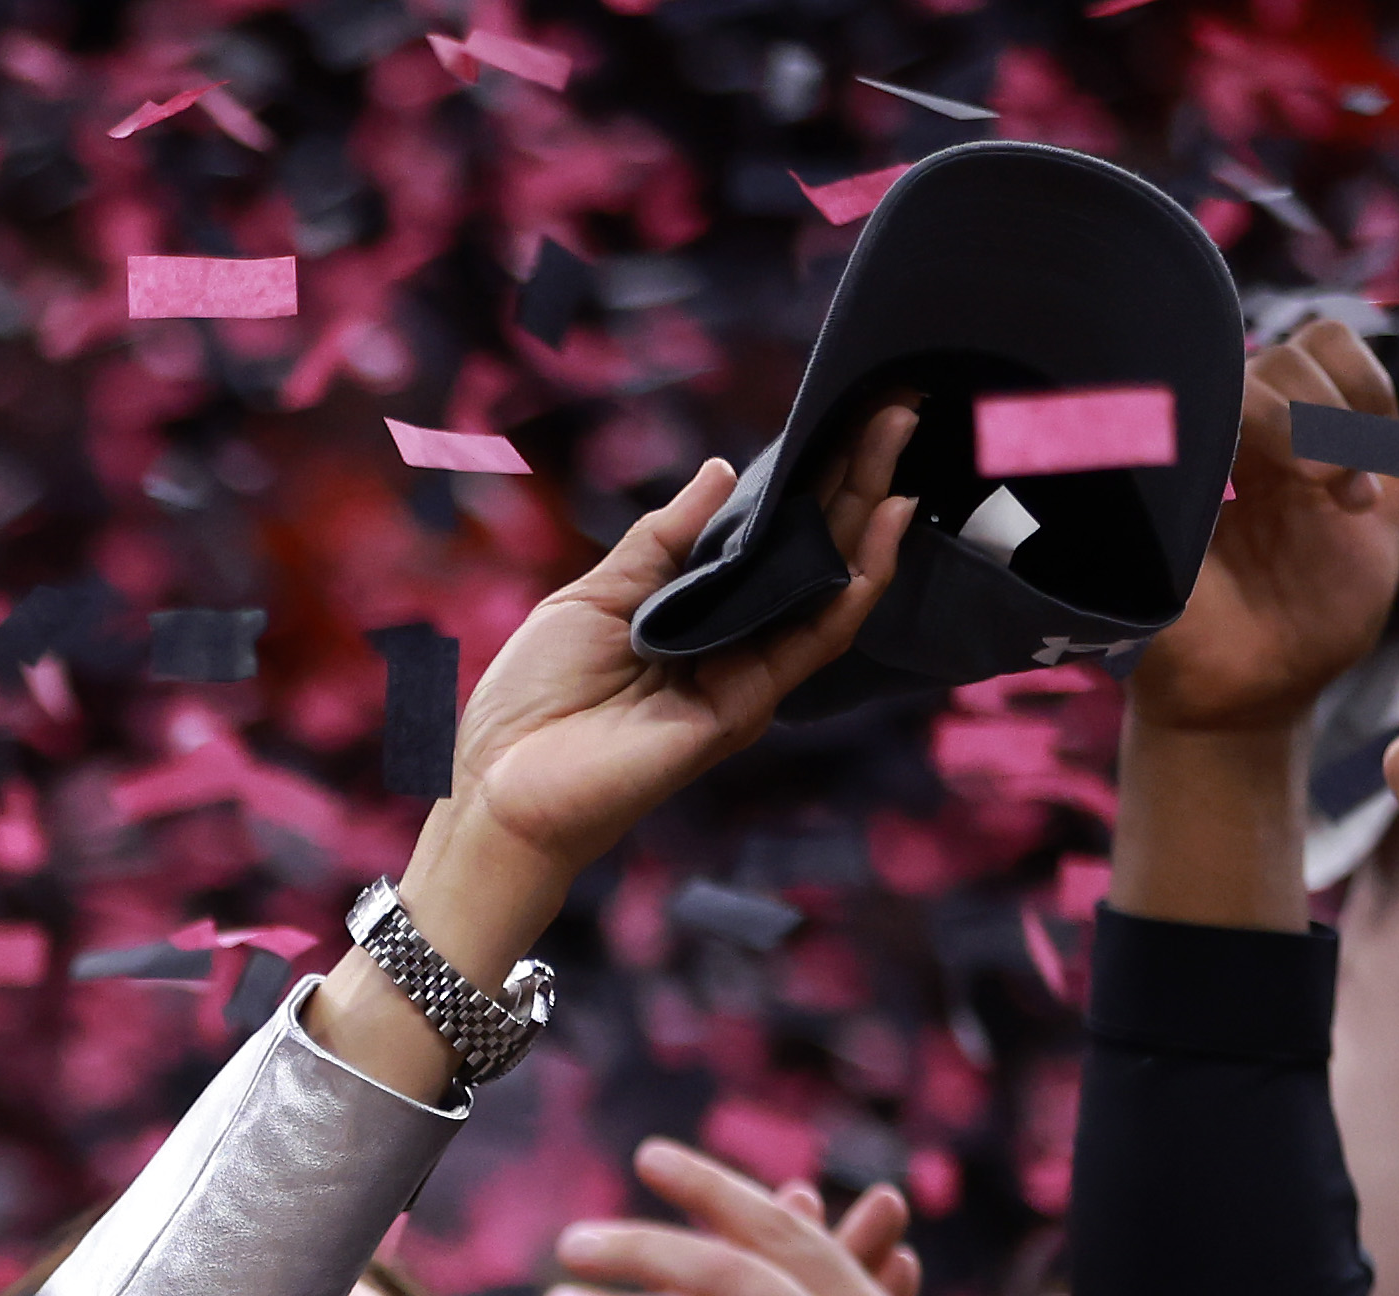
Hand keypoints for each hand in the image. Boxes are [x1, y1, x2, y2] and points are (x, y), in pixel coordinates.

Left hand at [448, 402, 920, 879]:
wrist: (500, 787)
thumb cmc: (533, 698)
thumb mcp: (595, 594)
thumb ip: (664, 539)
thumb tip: (721, 468)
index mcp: (694, 611)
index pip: (765, 534)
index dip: (807, 475)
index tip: (843, 413)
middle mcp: (733, 641)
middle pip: (810, 549)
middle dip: (856, 474)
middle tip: (895, 406)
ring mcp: (746, 673)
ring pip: (828, 584)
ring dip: (869, 509)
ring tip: (898, 436)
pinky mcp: (747, 704)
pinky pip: (816, 637)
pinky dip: (857, 582)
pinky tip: (884, 526)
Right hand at [1137, 318, 1398, 740]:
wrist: (1251, 699)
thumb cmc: (1305, 622)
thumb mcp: (1379, 535)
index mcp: (1283, 432)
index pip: (1318, 344)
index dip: (1362, 385)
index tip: (1374, 465)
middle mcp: (1230, 435)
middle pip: (1279, 356)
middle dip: (1336, 416)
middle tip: (1349, 493)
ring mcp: (1181, 463)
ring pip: (1232, 381)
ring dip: (1296, 427)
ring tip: (1321, 493)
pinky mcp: (1142, 499)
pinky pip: (1165, 432)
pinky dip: (1216, 448)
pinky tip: (1245, 504)